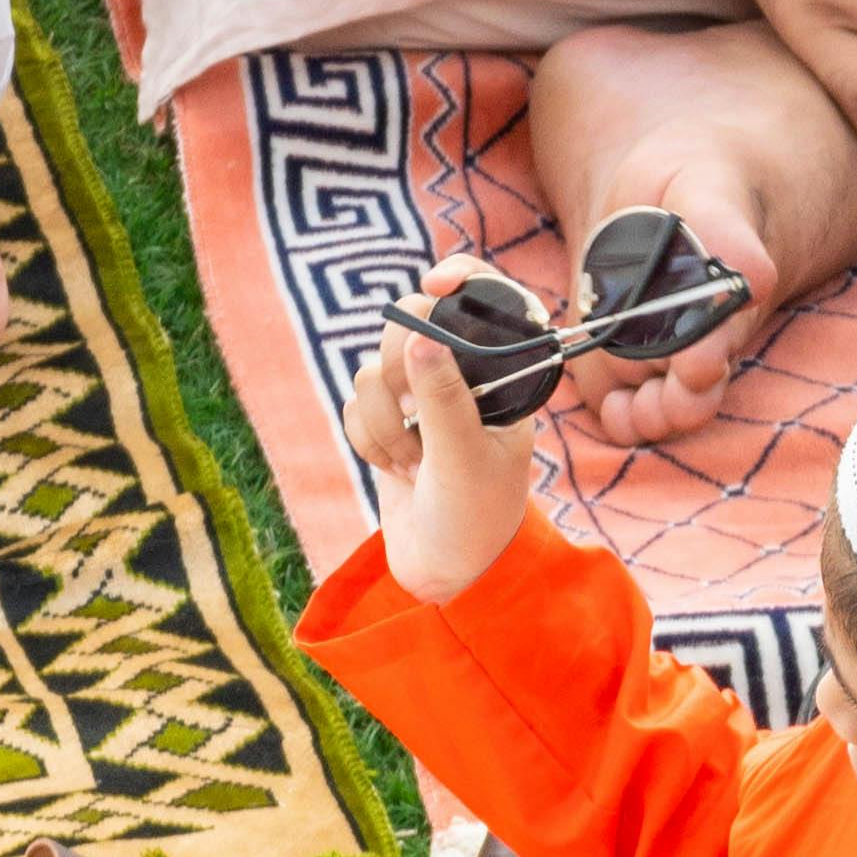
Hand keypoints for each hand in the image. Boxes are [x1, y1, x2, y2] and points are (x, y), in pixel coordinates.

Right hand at [341, 270, 545, 604]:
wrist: (448, 577)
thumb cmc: (476, 520)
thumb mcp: (467, 459)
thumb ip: (444, 397)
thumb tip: (421, 338)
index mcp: (502, 378)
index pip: (486, 300)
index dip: (460, 279)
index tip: (435, 283)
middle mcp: (462, 380)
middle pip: (410, 322)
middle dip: (400, 371)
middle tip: (415, 416)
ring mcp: (420, 401)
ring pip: (373, 370)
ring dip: (385, 422)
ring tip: (415, 464)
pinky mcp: (387, 425)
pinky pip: (354, 405)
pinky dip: (367, 439)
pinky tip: (396, 471)